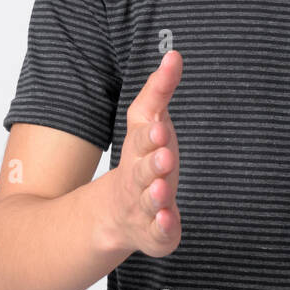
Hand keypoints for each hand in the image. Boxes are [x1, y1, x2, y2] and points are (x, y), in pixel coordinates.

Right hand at [106, 50, 182, 256]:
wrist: (115, 214)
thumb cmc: (142, 158)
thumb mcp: (148, 122)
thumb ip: (161, 89)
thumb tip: (174, 54)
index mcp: (139, 151)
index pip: (142, 140)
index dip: (150, 135)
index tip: (160, 127)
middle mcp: (138, 179)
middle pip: (143, 171)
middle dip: (153, 163)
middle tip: (164, 155)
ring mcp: (144, 207)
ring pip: (149, 202)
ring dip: (156, 195)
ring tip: (162, 188)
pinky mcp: (154, 234)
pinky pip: (158, 234)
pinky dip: (163, 229)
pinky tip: (169, 221)